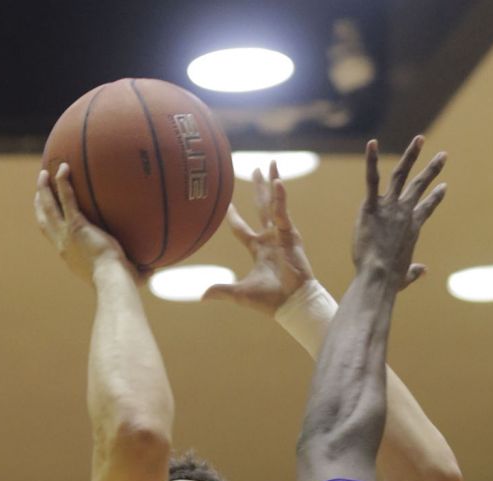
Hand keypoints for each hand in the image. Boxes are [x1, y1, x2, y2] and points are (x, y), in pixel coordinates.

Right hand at [34, 163, 134, 285]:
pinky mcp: (75, 224)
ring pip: (48, 206)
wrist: (112, 281)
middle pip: (44, 219)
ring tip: (45, 173)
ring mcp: (66, 234)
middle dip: (40, 203)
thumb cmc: (121, 284)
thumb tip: (153, 269)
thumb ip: (137, 270)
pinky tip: (64, 167)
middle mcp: (63, 245)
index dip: (50, 224)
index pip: (55, 237)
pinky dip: (62, 182)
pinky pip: (66, 197)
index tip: (51, 214)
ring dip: (44, 189)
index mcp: (70, 256)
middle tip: (40, 189)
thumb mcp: (125, 276)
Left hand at [203, 166, 313, 313]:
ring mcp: (281, 236)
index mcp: (258, 250)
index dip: (234, 217)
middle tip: (256, 170)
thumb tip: (201, 297)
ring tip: (271, 164)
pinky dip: (280, 197)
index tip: (228, 205)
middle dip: (260, 189)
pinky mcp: (291, 235)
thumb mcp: (240, 293)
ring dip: (273, 182)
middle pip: (262, 208)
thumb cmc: (270, 301)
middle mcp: (270, 239)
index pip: (242, 229)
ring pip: (274, 203)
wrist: (292, 304)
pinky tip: (277, 181)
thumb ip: (222, 290)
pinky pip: (283, 212)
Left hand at [351, 136, 447, 290]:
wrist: (378, 278)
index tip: (444, 187)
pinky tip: (372, 143)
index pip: (427, 208)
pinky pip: (372, 179)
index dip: (436, 198)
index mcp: (413, 228)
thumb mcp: (405, 277)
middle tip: (443, 155)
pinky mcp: (371, 206)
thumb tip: (423, 271)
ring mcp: (390, 207)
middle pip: (420, 186)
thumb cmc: (390, 281)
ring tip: (420, 139)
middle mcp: (405, 213)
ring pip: (402, 175)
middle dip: (432, 169)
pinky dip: (371, 160)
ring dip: (411, 155)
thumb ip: (414, 272)